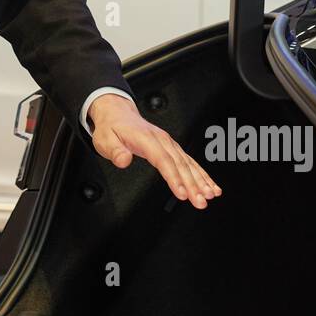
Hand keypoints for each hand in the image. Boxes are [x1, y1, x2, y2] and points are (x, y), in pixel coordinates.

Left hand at [87, 94, 221, 209]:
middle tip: (201, 201)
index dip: (174, 177)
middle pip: (180, 164)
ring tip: (211, 195)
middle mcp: (162, 140)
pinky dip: (201, 174)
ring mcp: (169, 143)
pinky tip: (210, 185)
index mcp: (146, 138)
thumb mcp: (105, 140)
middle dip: (193, 184)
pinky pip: (189, 161)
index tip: (182, 193)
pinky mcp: (172, 148)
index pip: (163, 160)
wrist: (118, 113)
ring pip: (188, 163)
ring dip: (201, 180)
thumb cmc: (112, 128)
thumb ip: (115, 151)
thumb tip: (123, 160)